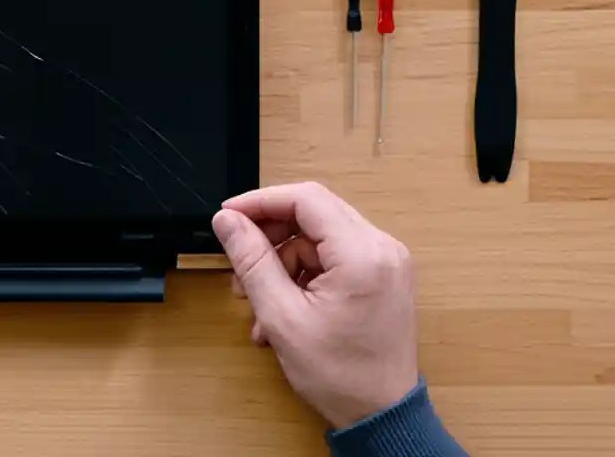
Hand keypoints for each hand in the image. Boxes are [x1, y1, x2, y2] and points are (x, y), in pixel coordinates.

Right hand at [212, 182, 416, 428]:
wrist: (381, 414)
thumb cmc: (340, 375)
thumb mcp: (282, 316)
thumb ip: (252, 261)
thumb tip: (228, 220)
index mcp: (362, 255)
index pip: (305, 199)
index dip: (260, 202)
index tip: (228, 216)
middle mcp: (382, 248)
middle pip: (313, 213)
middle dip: (270, 235)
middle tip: (239, 263)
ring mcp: (386, 261)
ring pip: (319, 237)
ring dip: (283, 261)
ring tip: (258, 300)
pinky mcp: (382, 275)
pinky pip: (333, 256)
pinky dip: (303, 273)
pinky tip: (283, 306)